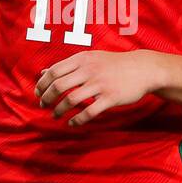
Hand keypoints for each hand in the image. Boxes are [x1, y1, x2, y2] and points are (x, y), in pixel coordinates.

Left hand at [35, 50, 165, 125]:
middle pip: (58, 86)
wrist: (143, 69)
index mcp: (82, 59)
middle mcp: (89, 70)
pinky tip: (72, 123)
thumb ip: (67, 66)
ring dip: (59, 110)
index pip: (54, 71)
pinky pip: (89, 112)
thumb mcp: (90, 59)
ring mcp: (100, 84)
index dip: (42, 84)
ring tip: (55, 115)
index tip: (38, 93)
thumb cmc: (113, 64)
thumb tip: (43, 72)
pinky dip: (77, 120)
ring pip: (71, 100)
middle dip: (47, 98)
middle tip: (43, 106)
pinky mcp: (110, 97)